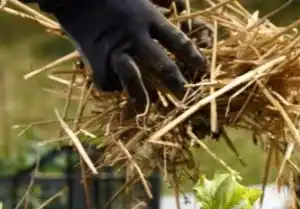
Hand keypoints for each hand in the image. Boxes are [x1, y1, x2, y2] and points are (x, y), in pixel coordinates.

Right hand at [42, 0, 209, 113]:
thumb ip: (164, 5)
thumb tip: (186, 16)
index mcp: (147, 17)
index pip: (177, 41)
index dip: (192, 57)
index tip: (203, 69)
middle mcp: (134, 36)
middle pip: (162, 66)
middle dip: (176, 83)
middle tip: (184, 94)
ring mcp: (114, 51)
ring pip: (133, 79)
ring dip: (143, 95)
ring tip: (147, 107)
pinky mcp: (96, 63)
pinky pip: (110, 82)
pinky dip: (115, 86)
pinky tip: (118, 86)